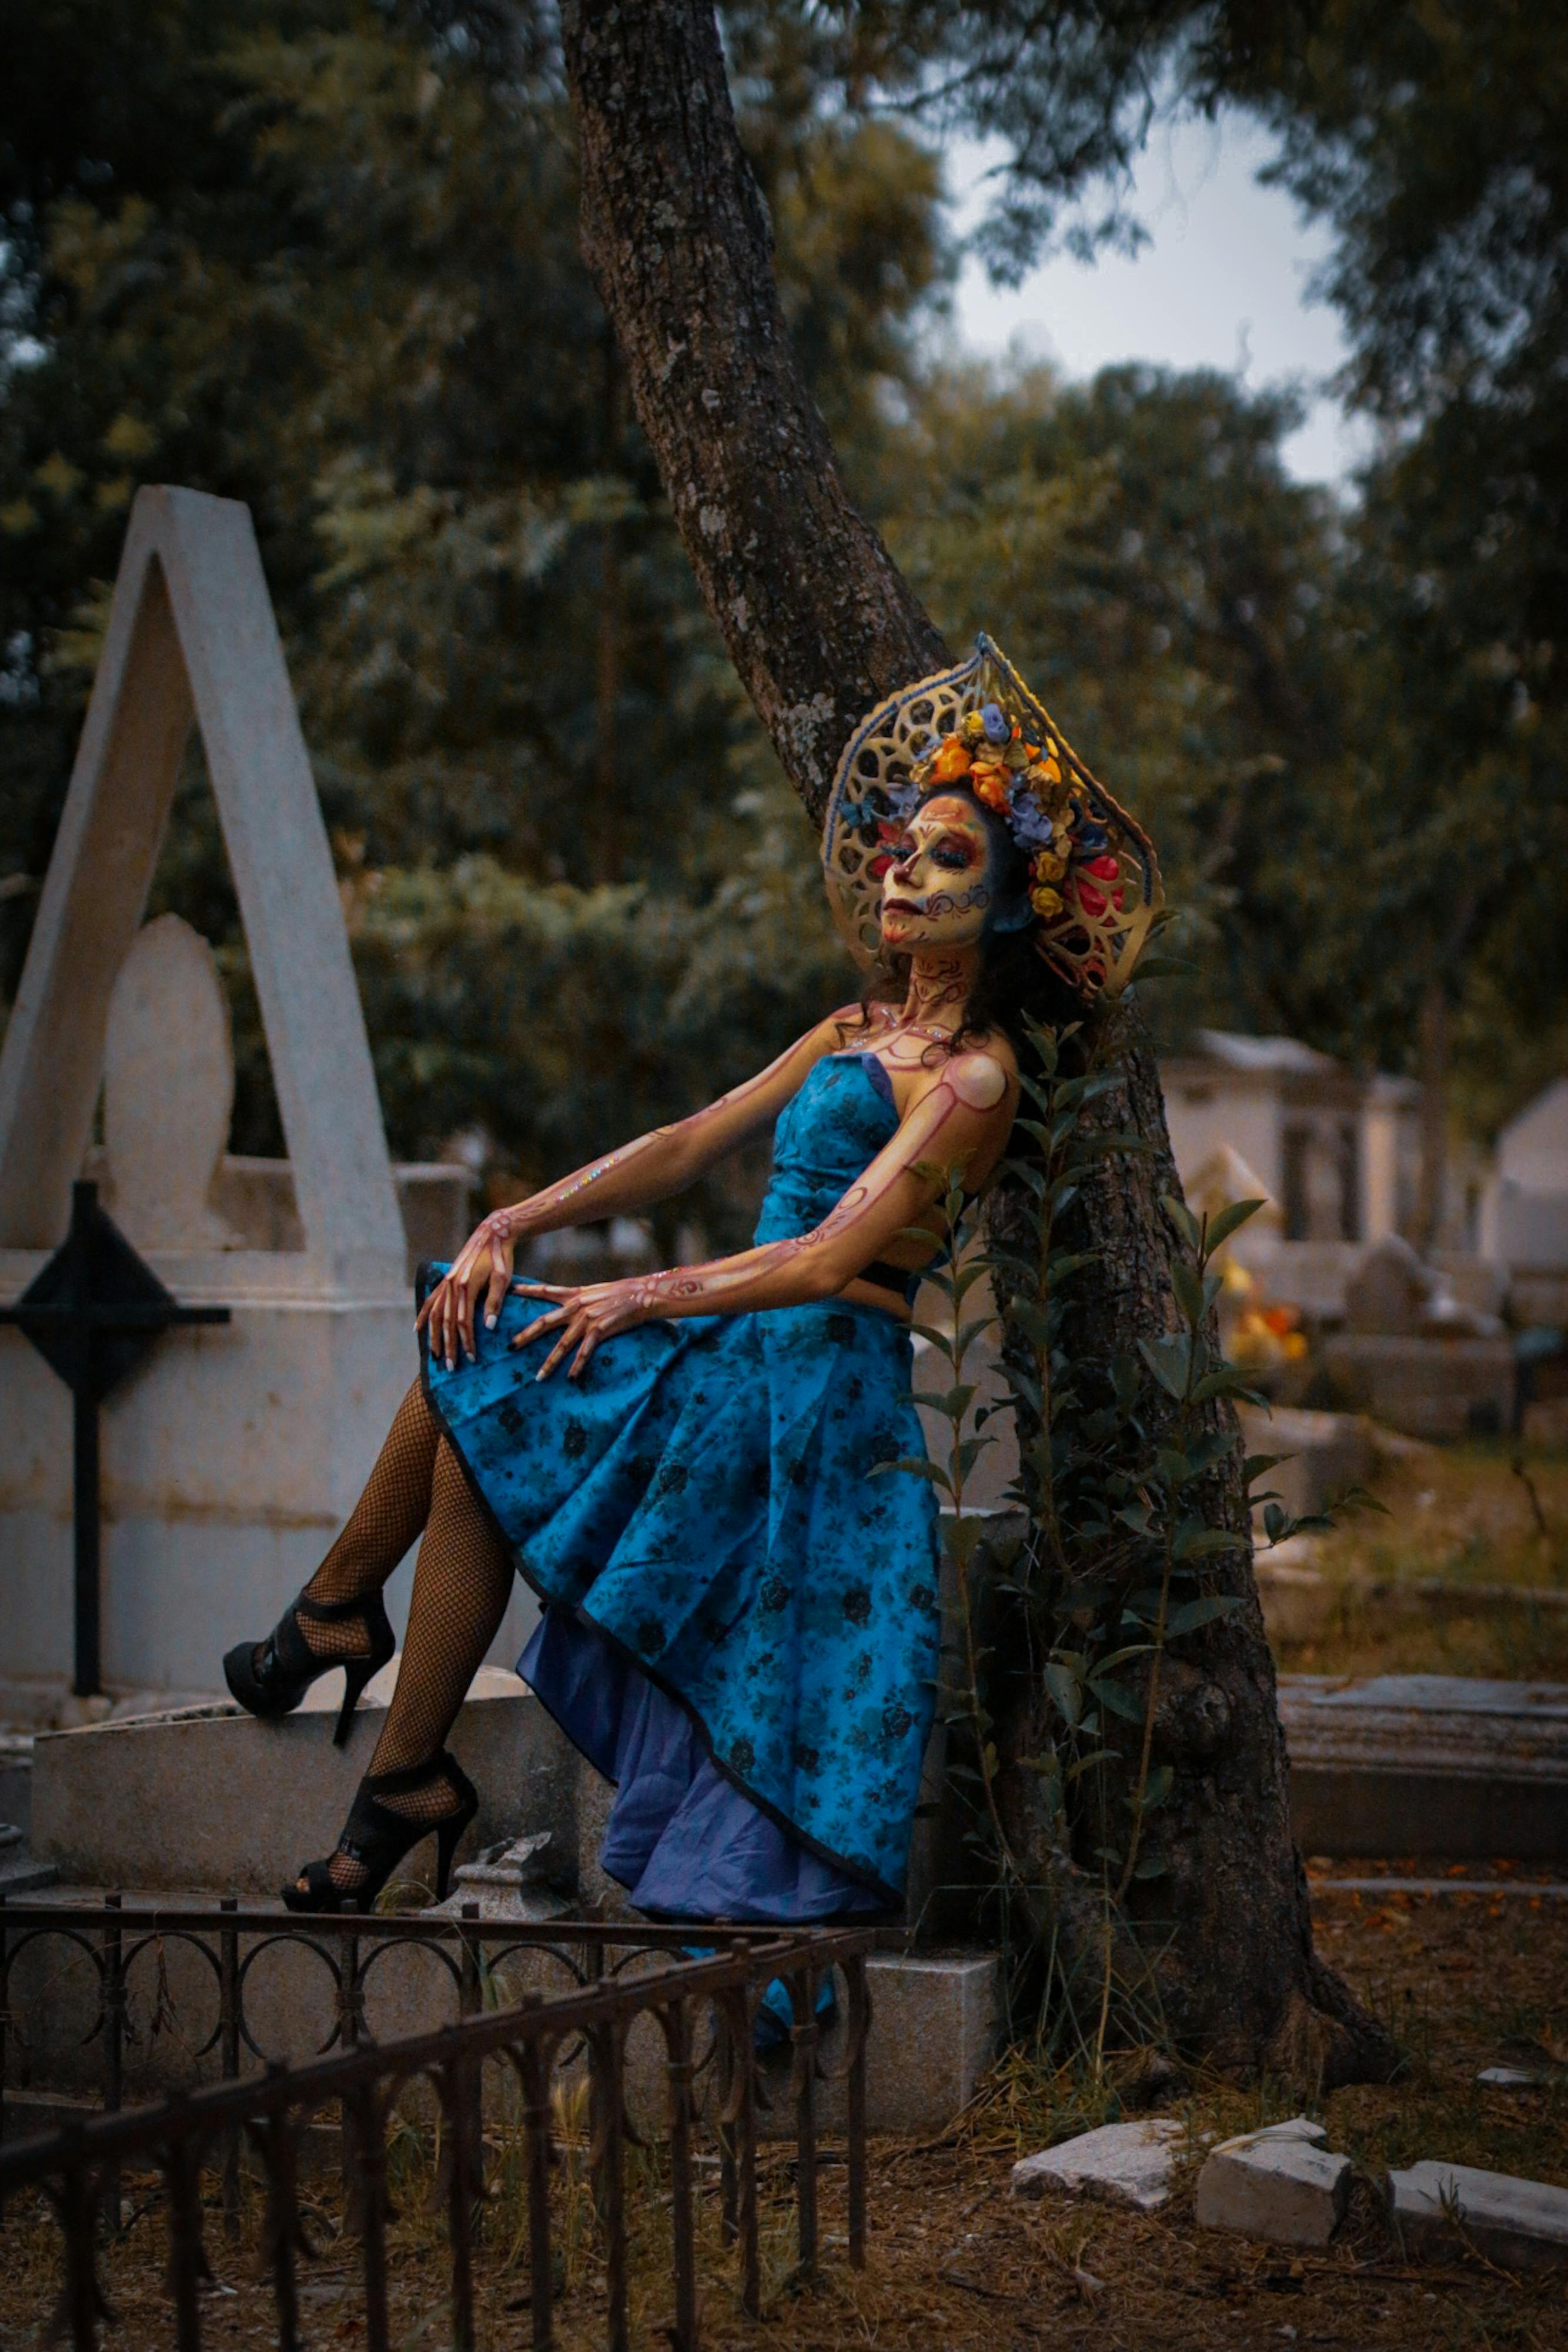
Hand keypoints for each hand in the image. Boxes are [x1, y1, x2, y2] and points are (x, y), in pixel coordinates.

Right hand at [415, 1210, 524, 1369]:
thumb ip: (494, 1303)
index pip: (463, 1321)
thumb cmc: (501, 1258)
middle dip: (448, 1346)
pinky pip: (431, 1301)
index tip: (471, 1358)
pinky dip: (423, 1316)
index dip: (466, 1341)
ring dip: (434, 1336)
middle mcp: (452, 1285)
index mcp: (466, 1286)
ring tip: (435, 1356)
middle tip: (451, 1368)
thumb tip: (487, 1328)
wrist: (492, 1233)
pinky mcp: (446, 1280)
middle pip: (447, 1322)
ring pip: (436, 1314)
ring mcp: (446, 1283)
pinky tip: (417, 1330)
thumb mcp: (502, 1280)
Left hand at [509, 1275, 659, 1380]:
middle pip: (545, 1323)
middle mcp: (576, 1307)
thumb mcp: (594, 1292)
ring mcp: (587, 1319)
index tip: (510, 1290)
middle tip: (509, 1347)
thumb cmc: (620, 1294)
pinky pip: (585, 1351)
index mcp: (574, 1295)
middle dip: (526, 1336)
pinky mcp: (600, 1330)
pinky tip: (570, 1378)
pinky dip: (577, 1365)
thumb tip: (567, 1306)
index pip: (546, 1291)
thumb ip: (579, 1299)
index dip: (528, 1291)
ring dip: (550, 1362)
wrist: (641, 1295)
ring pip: (563, 1344)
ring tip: (538, 1377)